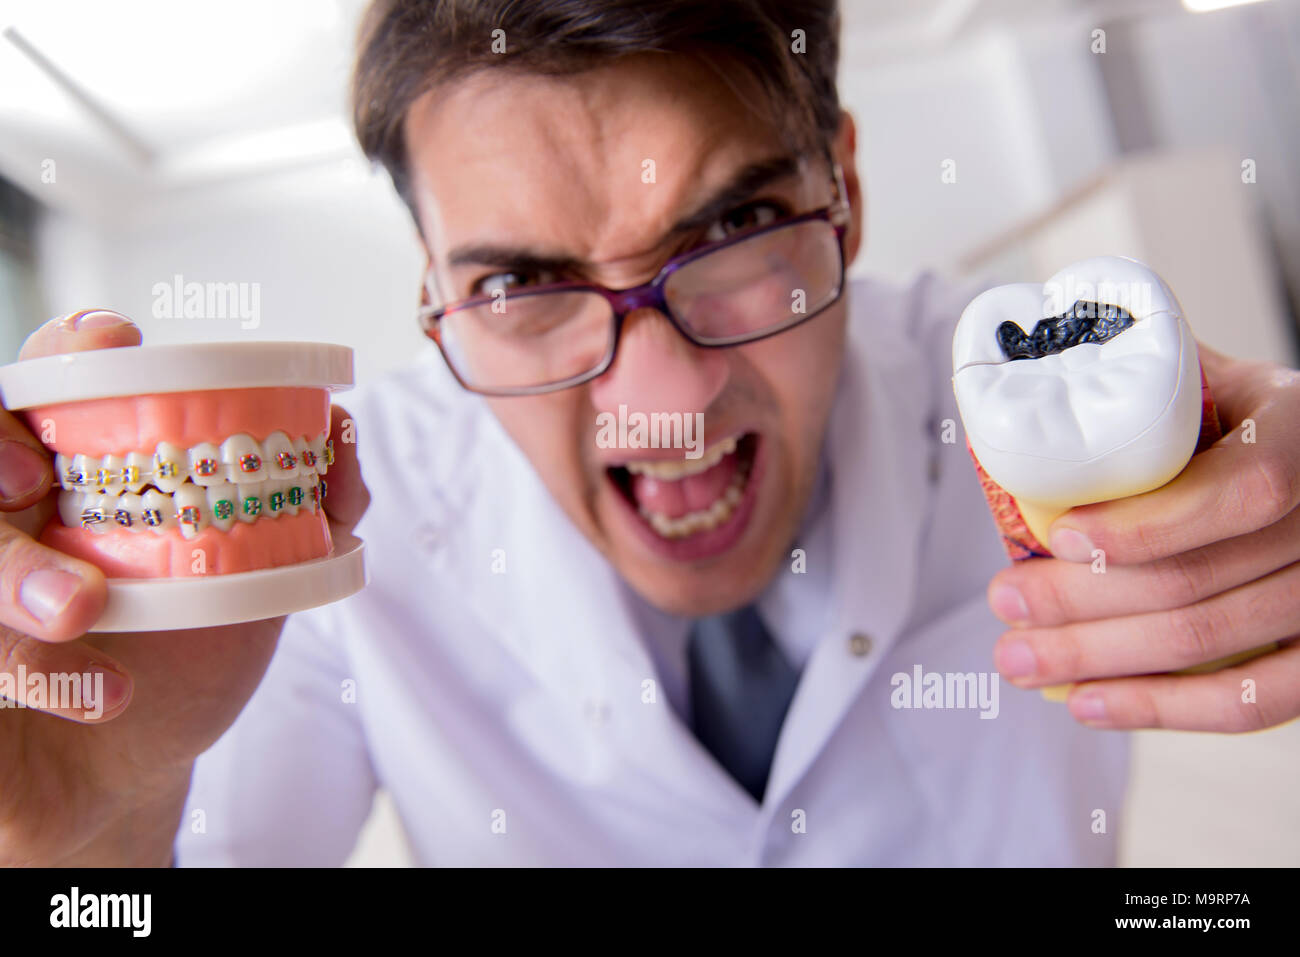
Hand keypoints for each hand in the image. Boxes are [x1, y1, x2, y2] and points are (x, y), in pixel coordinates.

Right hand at [0, 311, 369, 864]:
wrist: (127, 770)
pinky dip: (31, 667)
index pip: (58, 378)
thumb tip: (338, 428)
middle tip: (34, 484)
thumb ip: (311, 510)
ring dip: (9, 569)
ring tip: (79, 612)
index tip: (113, 344)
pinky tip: (101, 694)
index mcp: (80, 473)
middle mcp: (11, 511)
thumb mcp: (262, 582)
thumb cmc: (186, 657)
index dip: (71, 346)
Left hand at [987, 343, 1299, 731]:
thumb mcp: (1213, 381)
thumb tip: (1028, 385)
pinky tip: (1089, 703)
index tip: (1060, 537)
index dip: (1146, 525)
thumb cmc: (1247, 422)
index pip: (1240, 492)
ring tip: (1018, 657)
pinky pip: (1254, 701)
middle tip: (1005, 604)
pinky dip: (1164, 710)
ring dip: (1097, 659)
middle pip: (1197, 581)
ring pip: (1209, 643)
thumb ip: (1142, 383)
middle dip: (1079, 601)